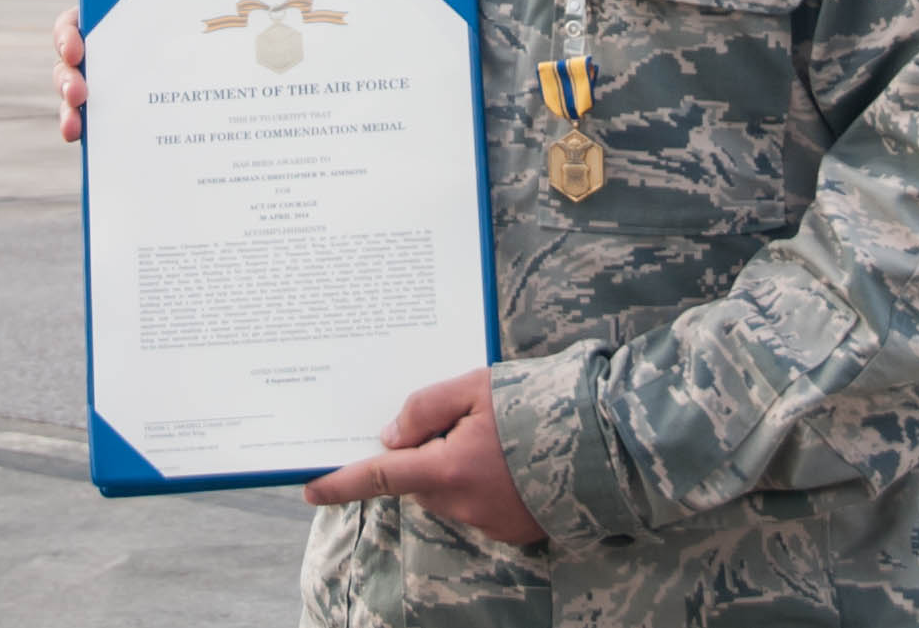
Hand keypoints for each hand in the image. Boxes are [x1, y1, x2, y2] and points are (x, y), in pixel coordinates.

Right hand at [54, 0, 235, 141]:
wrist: (207, 63)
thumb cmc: (193, 27)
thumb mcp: (201, 6)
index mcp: (108, 24)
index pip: (72, 24)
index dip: (66, 36)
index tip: (75, 49)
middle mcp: (97, 58)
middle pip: (65, 67)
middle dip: (65, 80)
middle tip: (79, 94)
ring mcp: (102, 90)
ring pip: (71, 102)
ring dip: (67, 113)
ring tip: (75, 127)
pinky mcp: (112, 119)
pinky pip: (91, 128)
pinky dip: (84, 133)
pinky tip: (86, 145)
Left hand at [301, 367, 546, 545]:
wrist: (607, 441)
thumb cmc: (538, 405)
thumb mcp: (474, 388)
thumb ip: (424, 408)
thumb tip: (392, 437)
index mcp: (447, 468)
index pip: (380, 477)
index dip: (342, 483)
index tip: (311, 489)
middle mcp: (463, 504)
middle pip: (420, 480)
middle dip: (427, 454)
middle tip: (464, 420)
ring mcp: (490, 522)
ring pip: (450, 492)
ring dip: (459, 467)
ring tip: (501, 434)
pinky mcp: (514, 531)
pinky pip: (480, 504)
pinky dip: (486, 483)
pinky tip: (514, 458)